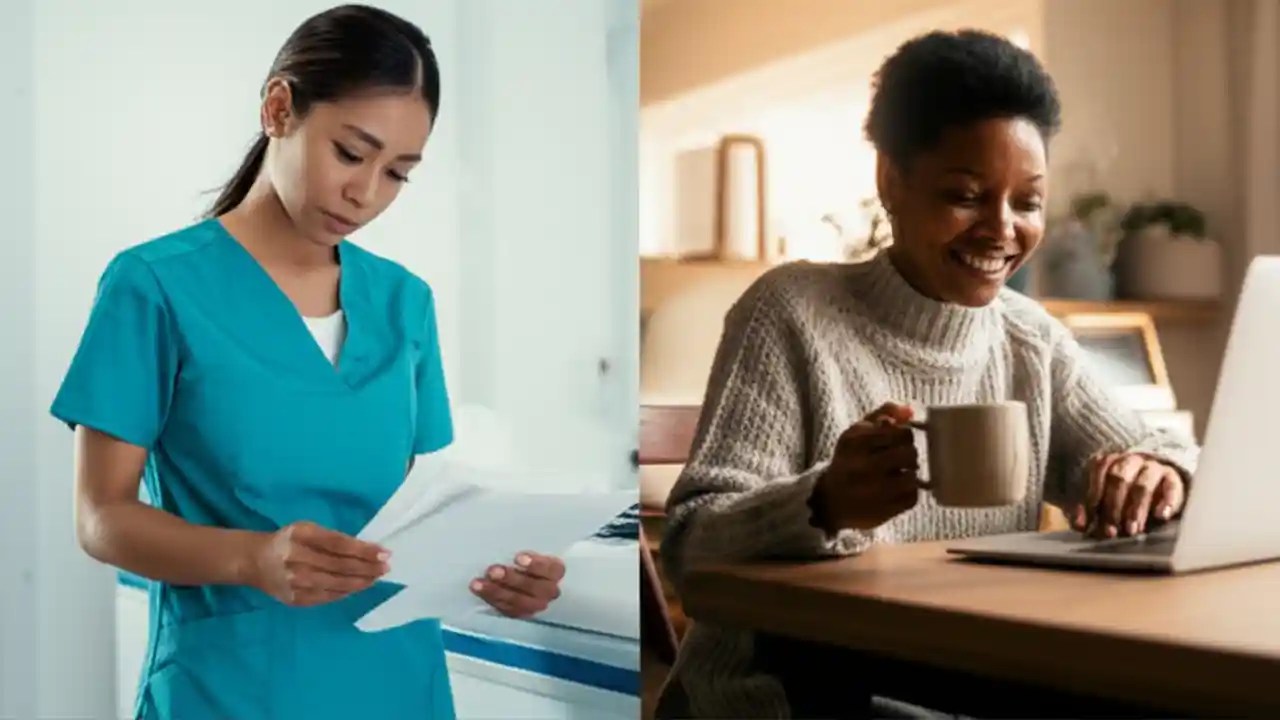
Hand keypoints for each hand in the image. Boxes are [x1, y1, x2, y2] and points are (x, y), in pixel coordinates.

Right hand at [244, 521, 389, 606]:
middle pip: (339, 566)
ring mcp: (294, 582)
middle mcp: (296, 558)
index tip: (385, 552)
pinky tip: (357, 587)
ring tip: (376, 578)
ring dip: (360, 582)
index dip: (364, 549)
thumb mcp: (307, 530)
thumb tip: (367, 551)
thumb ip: (333, 539)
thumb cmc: (289, 540)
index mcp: (301, 535)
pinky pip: (325, 597)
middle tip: (386, 567)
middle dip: (367, 567)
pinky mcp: (294, 599)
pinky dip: (344, 593)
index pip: (339, 544)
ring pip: (335, 584)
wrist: (254, 561)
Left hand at [470, 551, 564, 617]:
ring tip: (478, 583)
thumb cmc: (525, 556)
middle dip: (511, 579)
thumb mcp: (528, 548)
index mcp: (556, 570)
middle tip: (493, 570)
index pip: (550, 569)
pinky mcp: (520, 613)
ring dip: (497, 592)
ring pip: (518, 601)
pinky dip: (492, 600)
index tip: (517, 557)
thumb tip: (506, 533)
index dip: (535, 565)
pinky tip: (479, 591)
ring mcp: (535, 605)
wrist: (522, 577)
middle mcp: (549, 590)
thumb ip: (522, 547)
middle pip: (534, 587)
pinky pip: (507, 610)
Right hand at [810, 402, 919, 533]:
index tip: (897, 441)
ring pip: (913, 477)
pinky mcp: (884, 511)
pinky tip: (896, 490)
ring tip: (898, 474)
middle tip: (900, 458)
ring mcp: (874, 491)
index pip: (901, 433)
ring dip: (910, 474)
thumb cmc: (849, 460)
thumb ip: (882, 414)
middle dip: (909, 454)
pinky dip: (909, 493)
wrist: (829, 500)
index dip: (904, 435)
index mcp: (856, 442)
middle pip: (910, 454)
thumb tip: (910, 410)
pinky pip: (912, 497)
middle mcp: (863, 466)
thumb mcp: (857, 432)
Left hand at [1072, 452, 1185, 537]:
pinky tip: (1160, 516)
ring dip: (1136, 509)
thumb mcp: (1105, 502)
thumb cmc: (1124, 496)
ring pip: (1143, 484)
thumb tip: (1080, 525)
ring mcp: (1153, 467)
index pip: (1098, 471)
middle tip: (1111, 531)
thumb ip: (1090, 511)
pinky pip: (1172, 486)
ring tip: (1132, 530)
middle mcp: (1131, 460)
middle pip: (1119, 477)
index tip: (1091, 519)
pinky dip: (1167, 501)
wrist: (1159, 487)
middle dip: (1113, 506)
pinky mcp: (1174, 478)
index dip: (1094, 495)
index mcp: (1110, 461)